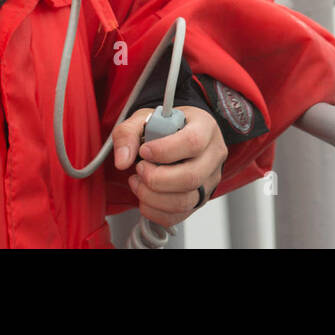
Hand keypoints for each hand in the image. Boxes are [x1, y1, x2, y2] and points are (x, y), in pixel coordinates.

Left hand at [112, 106, 227, 227]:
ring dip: (153, 196)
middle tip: (139, 168)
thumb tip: (122, 160)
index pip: (193, 142)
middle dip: (156, 178)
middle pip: (191, 177)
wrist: (174, 135)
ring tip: (138, 182)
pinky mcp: (200, 199)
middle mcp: (213, 155)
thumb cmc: (163, 126)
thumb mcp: (143, 119)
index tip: (144, 151)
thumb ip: (128, 134)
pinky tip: (145, 196)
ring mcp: (209, 180)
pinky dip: (155, 211)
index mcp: (204, 127)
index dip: (164, 151)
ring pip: (186, 200)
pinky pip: (179, 215)